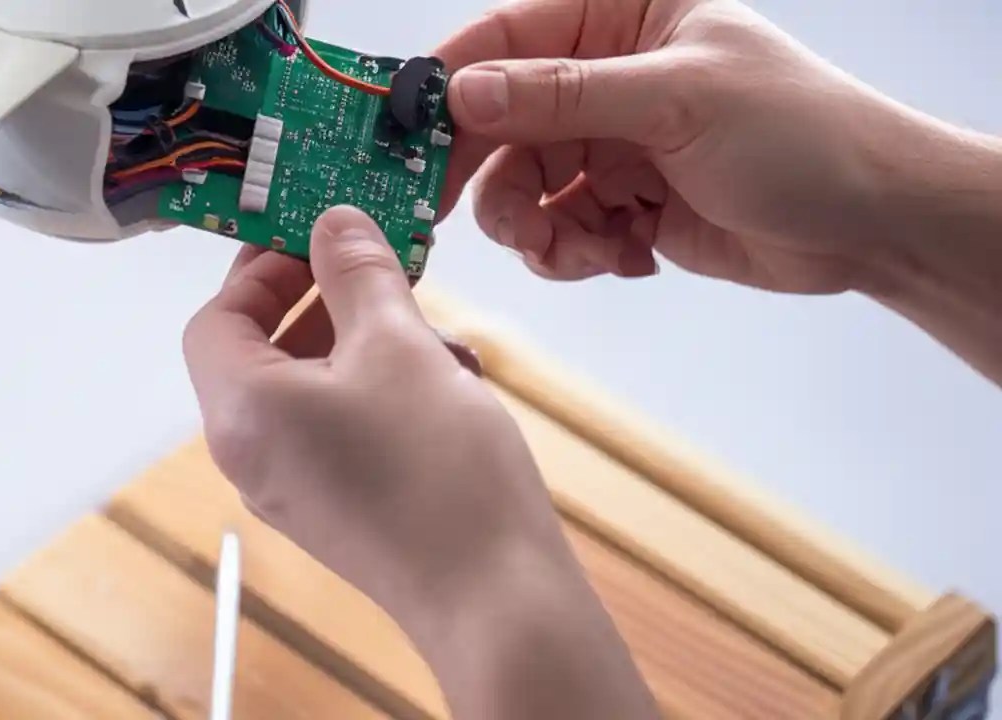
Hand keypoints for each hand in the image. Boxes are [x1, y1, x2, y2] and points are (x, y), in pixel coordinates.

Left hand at [184, 206, 657, 718]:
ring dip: (366, 345)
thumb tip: (332, 220)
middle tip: (382, 266)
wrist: (495, 599)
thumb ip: (358, 273)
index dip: (262, 268)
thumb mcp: (399, 345)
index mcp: (241, 410)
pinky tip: (447, 383)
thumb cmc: (437, 466)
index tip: (318, 235)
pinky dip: (381, 392)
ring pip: (313, 389)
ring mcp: (294, 490)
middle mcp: (252, 455)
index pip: (218, 317)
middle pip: (264, 352)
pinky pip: (340, 429)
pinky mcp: (339, 512)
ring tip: (433, 332)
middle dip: (327, 301)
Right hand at [437, 0, 940, 293]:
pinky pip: (559, 231)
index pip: (507, 37)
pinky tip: (623, 256)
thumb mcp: (679, 100)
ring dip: (536, 228)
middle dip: (487, 178)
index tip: (405, 133)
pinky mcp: (622, 205)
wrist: (869, 225)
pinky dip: (575, 253)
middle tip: (450, 219)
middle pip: (501, 125)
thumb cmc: (803, 134)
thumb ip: (565, 95)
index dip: (451, 84)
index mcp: (621, 18)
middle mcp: (607, 78)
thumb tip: (468, 92)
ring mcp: (612, 144)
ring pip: (523, 189)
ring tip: (577, 248)